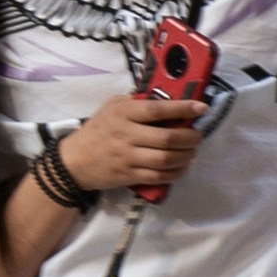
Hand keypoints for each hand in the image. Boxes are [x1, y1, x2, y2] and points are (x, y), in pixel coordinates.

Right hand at [53, 90, 200, 194]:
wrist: (74, 162)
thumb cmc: (96, 130)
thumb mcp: (111, 106)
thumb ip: (135, 102)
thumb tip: (166, 100)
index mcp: (124, 113)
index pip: (158, 109)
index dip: (183, 108)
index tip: (202, 107)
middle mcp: (127, 135)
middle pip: (167, 138)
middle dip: (190, 138)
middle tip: (197, 136)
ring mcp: (128, 157)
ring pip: (166, 159)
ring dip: (186, 156)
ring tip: (192, 151)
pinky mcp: (129, 176)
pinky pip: (159, 176)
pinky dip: (176, 173)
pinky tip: (182, 167)